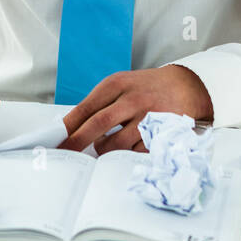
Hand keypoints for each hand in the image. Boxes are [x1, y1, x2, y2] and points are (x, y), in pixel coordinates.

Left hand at [58, 65, 212, 154]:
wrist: (185, 86)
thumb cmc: (144, 88)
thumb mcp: (120, 86)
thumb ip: (98, 104)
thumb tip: (70, 129)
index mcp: (117, 85)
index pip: (86, 107)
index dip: (68, 126)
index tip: (55, 141)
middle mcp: (132, 99)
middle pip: (98, 124)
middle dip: (78, 142)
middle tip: (65, 155)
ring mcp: (147, 117)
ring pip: (116, 143)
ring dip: (103, 151)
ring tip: (102, 149)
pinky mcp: (160, 134)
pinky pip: (134, 152)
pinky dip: (125, 155)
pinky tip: (124, 150)